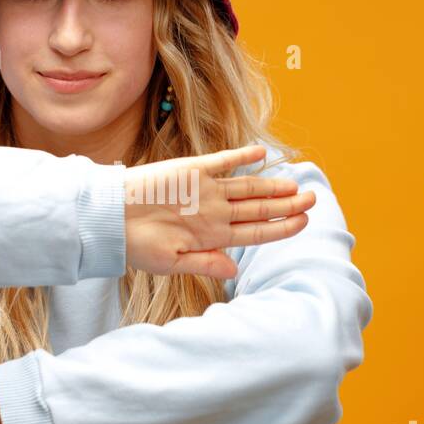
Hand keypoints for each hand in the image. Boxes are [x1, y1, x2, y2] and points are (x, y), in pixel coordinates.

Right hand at [123, 144, 315, 279]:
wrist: (110, 218)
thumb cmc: (137, 245)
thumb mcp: (171, 263)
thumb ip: (204, 263)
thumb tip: (232, 271)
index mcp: (212, 236)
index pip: (256, 231)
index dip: (281, 227)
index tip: (303, 222)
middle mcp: (214, 212)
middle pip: (259, 208)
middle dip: (287, 205)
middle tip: (313, 199)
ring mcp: (205, 190)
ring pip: (248, 187)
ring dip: (273, 184)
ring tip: (297, 183)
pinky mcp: (192, 170)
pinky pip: (223, 162)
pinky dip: (242, 157)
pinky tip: (262, 152)